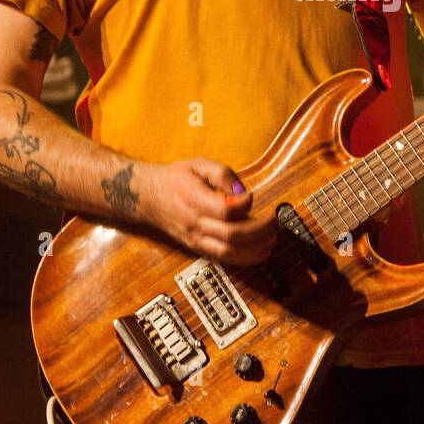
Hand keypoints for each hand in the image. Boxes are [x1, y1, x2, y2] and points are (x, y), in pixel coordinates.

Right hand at [143, 157, 278, 264]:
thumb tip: (241, 191)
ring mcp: (195, 239)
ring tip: (272, 237)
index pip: (224, 210)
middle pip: (232, 235)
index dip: (244, 204)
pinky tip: (261, 251)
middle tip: (274, 220)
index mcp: (192, 199)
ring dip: (256, 248)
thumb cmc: (176, 179)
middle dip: (260, 230)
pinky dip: (246, 258)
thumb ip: (221, 173)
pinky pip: (224, 259)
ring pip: (229, 252)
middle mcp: (193, 223)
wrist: (148, 197)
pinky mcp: (198, 248)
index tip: (250, 195)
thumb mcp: (197, 164)